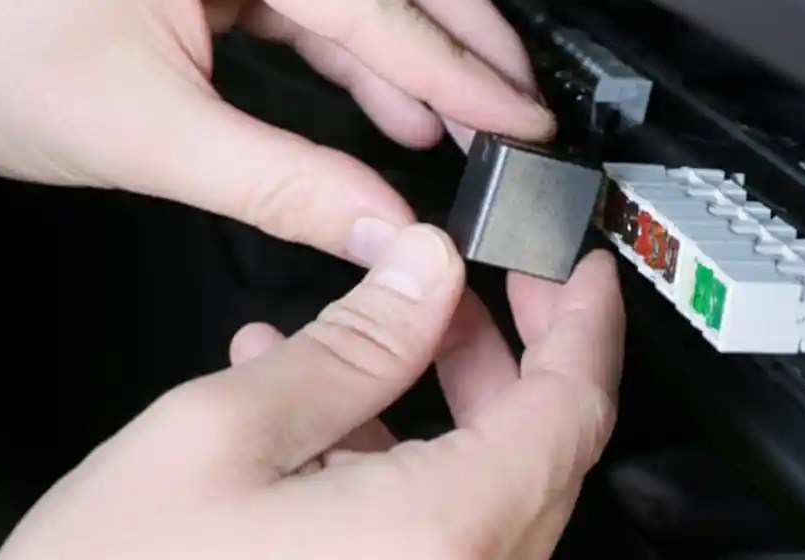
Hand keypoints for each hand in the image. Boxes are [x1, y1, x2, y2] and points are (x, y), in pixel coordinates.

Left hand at [0, 0, 552, 264]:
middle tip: (522, 108)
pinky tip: (396, 96)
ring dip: (414, 41)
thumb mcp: (141, 133)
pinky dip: (355, 38)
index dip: (452, 69)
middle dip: (461, 36)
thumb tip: (388, 228)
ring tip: (472, 118)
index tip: (517, 120)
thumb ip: (284, 183)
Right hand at [0, 225, 624, 558]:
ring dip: (445, 405)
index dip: (584, 322)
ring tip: (376, 339)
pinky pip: (436, 538)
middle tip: (465, 289)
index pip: (571, 406)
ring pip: (488, 491)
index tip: (580, 271)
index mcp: (443, 532)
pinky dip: (402, 469)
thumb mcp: (220, 435)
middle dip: (505, 353)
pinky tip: (322, 424)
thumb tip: (424, 271)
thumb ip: (349, 344)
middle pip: (539, 448)